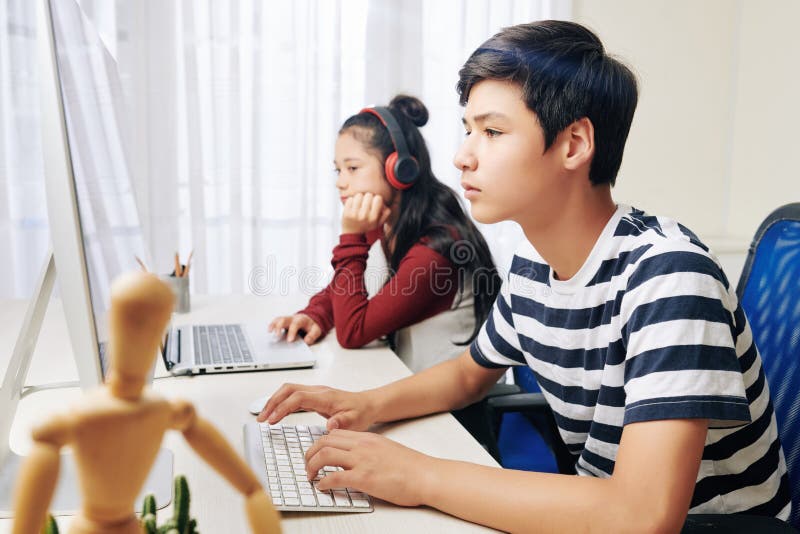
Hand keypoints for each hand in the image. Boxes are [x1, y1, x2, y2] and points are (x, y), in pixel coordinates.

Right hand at [257, 384, 375, 430]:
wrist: (367, 405)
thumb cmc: (360, 412)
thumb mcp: (354, 422)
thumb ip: (342, 423)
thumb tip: (330, 426)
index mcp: (325, 397)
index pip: (298, 397)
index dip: (282, 408)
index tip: (272, 420)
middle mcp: (318, 391)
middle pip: (288, 389)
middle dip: (272, 402)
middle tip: (262, 418)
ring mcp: (315, 393)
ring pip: (288, 391)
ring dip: (274, 402)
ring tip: (264, 417)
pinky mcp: (313, 397)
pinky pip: (293, 396)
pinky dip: (281, 404)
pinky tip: (276, 414)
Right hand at [268, 313, 321, 343]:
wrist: (310, 319)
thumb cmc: (312, 325)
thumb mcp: (316, 330)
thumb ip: (312, 336)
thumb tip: (307, 341)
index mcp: (301, 320)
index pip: (295, 324)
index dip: (292, 332)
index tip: (289, 341)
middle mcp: (293, 318)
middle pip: (284, 319)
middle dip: (279, 327)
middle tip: (276, 336)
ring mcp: (287, 319)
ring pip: (278, 319)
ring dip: (273, 324)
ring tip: (269, 332)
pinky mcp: (283, 322)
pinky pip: (276, 321)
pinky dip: (272, 325)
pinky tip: (269, 331)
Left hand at [305, 429, 435, 506]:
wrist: (426, 475)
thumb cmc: (411, 467)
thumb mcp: (386, 450)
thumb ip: (369, 451)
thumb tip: (355, 460)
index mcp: (367, 438)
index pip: (335, 434)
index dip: (320, 444)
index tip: (315, 454)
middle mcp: (362, 446)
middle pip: (324, 441)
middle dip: (310, 453)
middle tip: (307, 466)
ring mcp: (362, 460)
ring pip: (324, 455)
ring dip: (311, 466)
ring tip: (310, 476)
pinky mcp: (364, 478)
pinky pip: (334, 477)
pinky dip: (323, 482)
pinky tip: (322, 487)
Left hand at [341, 192, 390, 234]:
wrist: (352, 234)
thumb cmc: (366, 226)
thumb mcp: (379, 223)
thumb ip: (386, 213)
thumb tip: (385, 204)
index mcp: (373, 218)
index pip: (378, 198)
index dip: (376, 198)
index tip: (374, 202)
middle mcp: (364, 216)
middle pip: (368, 195)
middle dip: (368, 197)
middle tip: (366, 203)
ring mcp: (354, 214)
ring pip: (359, 195)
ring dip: (359, 198)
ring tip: (359, 204)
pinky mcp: (346, 212)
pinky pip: (350, 199)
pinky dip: (352, 200)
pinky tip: (353, 206)